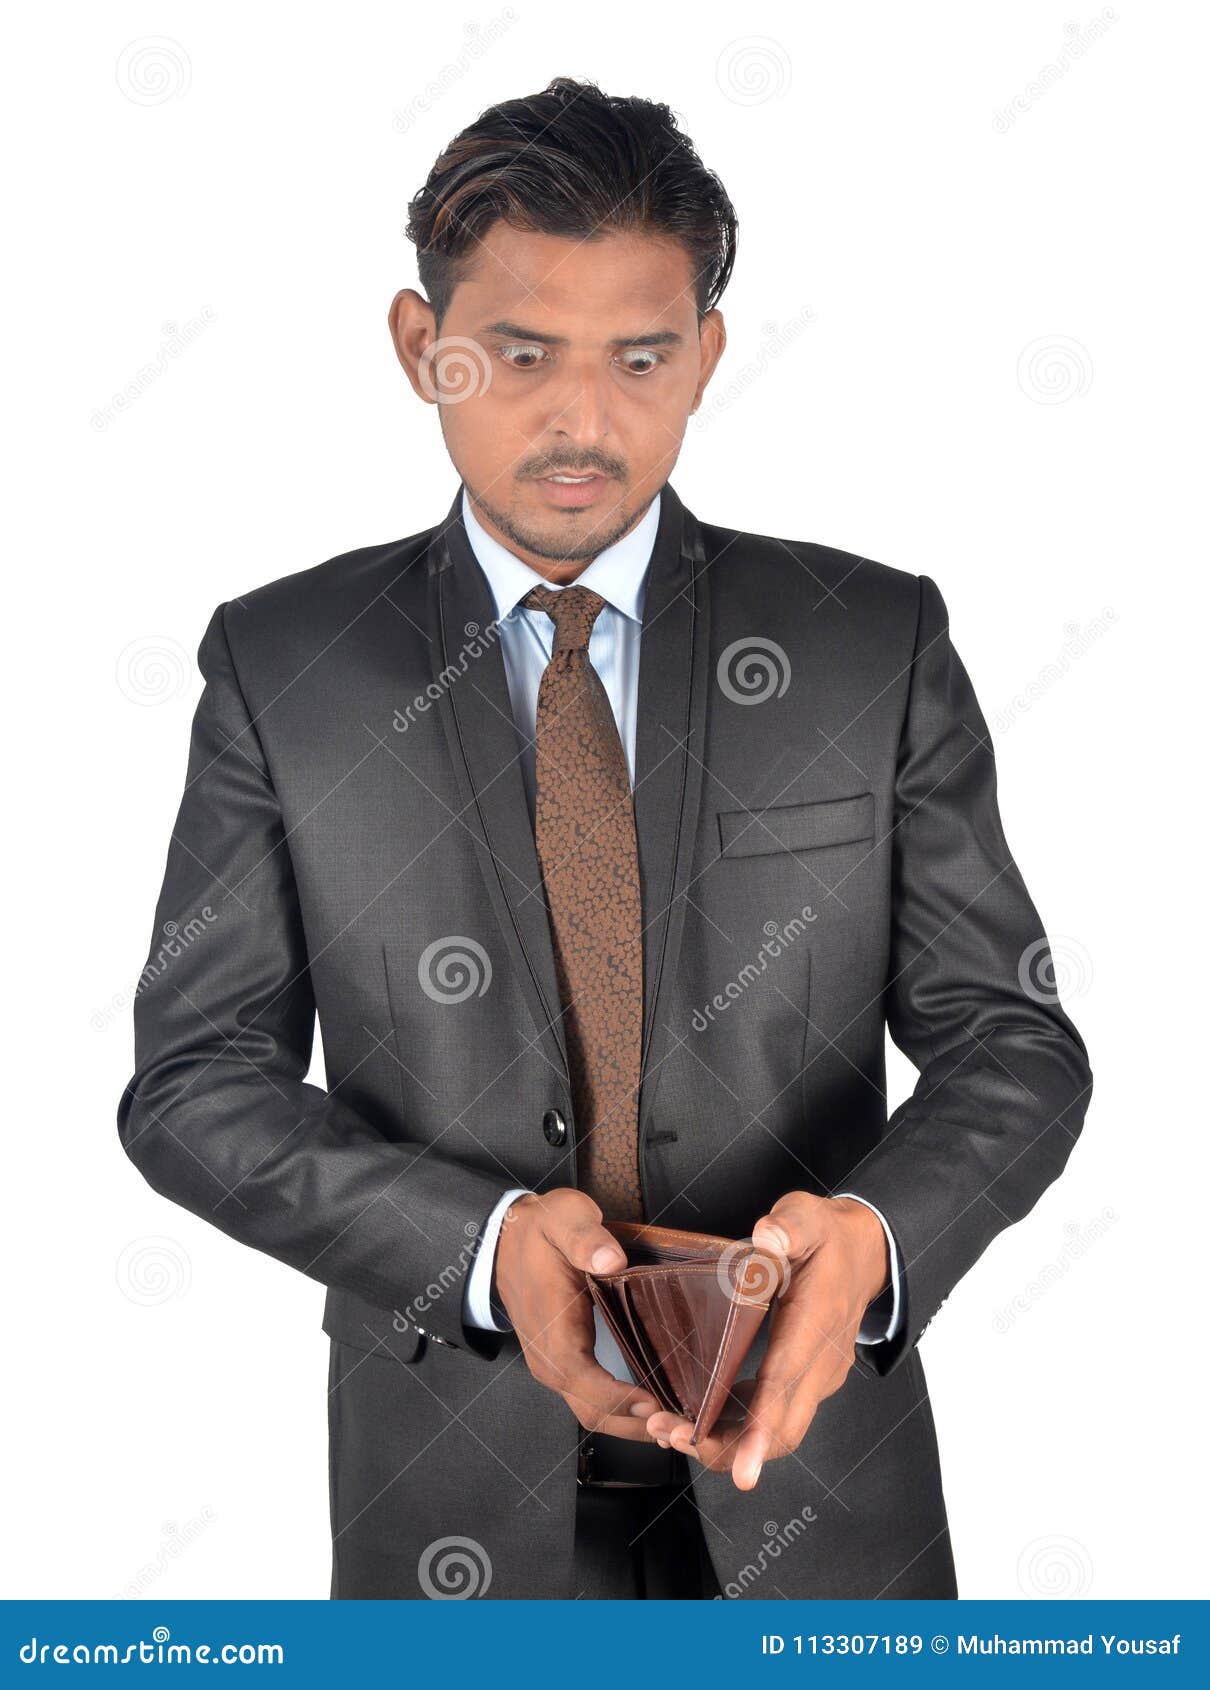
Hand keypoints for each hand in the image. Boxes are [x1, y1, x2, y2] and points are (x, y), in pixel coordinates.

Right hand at [493, 1188, 660, 1441]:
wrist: (505, 1238)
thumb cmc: (540, 1229)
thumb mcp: (564, 1217)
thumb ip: (586, 1237)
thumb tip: (612, 1261)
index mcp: (553, 1330)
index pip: (586, 1382)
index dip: (621, 1400)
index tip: (658, 1403)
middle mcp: (549, 1360)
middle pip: (593, 1412)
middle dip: (636, 1426)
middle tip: (683, 1426)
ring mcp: (552, 1366)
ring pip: (592, 1413)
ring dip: (632, 1424)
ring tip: (676, 1421)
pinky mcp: (560, 1365)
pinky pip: (590, 1400)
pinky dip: (621, 1411)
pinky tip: (653, 1405)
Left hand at [645, 1193, 889, 1487]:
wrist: (867, 1251)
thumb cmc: (829, 1236)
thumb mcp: (807, 1217)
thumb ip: (787, 1227)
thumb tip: (766, 1237)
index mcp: (816, 1324)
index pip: (787, 1384)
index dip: (760, 1429)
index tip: (742, 1471)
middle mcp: (821, 1363)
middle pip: (782, 1429)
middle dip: (730, 1448)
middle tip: (672, 1436)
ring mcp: (817, 1377)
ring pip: (779, 1432)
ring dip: (728, 1443)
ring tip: (670, 1431)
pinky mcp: (807, 1380)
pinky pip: (775, 1417)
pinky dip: (739, 1429)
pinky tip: (698, 1422)